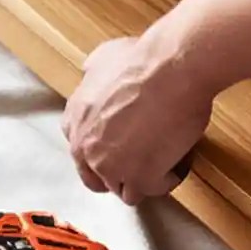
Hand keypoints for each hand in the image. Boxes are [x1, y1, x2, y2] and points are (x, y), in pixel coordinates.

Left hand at [62, 37, 214, 204]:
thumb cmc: (142, 60)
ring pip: (123, 190)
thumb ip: (92, 71)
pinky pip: (149, 191)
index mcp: (74, 121)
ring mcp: (109, 166)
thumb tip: (90, 70)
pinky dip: (164, 181)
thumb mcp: (103, 58)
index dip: (103, 151)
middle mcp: (85, 147)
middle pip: (97, 178)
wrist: (169, 69)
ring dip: (142, 180)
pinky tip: (175, 165)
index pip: (81, 152)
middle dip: (119, 174)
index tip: (120, 146)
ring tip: (162, 163)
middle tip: (142, 161)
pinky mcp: (138, 178)